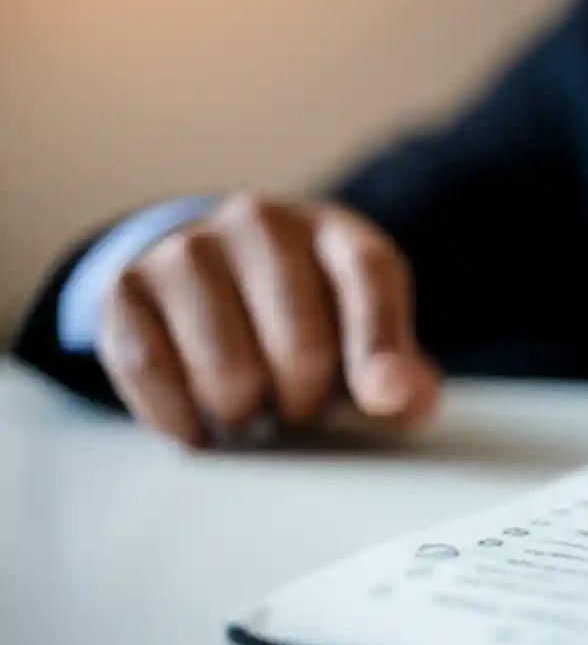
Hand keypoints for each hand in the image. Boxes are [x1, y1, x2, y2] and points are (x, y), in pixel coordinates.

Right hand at [97, 192, 439, 447]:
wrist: (214, 271)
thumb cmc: (307, 313)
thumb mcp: (363, 330)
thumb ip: (398, 371)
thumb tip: (405, 398)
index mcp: (335, 232)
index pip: (368, 277)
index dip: (379, 344)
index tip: (383, 399)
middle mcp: (261, 223)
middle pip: (301, 345)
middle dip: (307, 401)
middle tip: (299, 408)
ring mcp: (188, 248)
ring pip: (228, 370)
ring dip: (245, 414)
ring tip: (252, 405)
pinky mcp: (126, 287)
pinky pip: (154, 375)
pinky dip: (183, 420)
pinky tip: (201, 422)